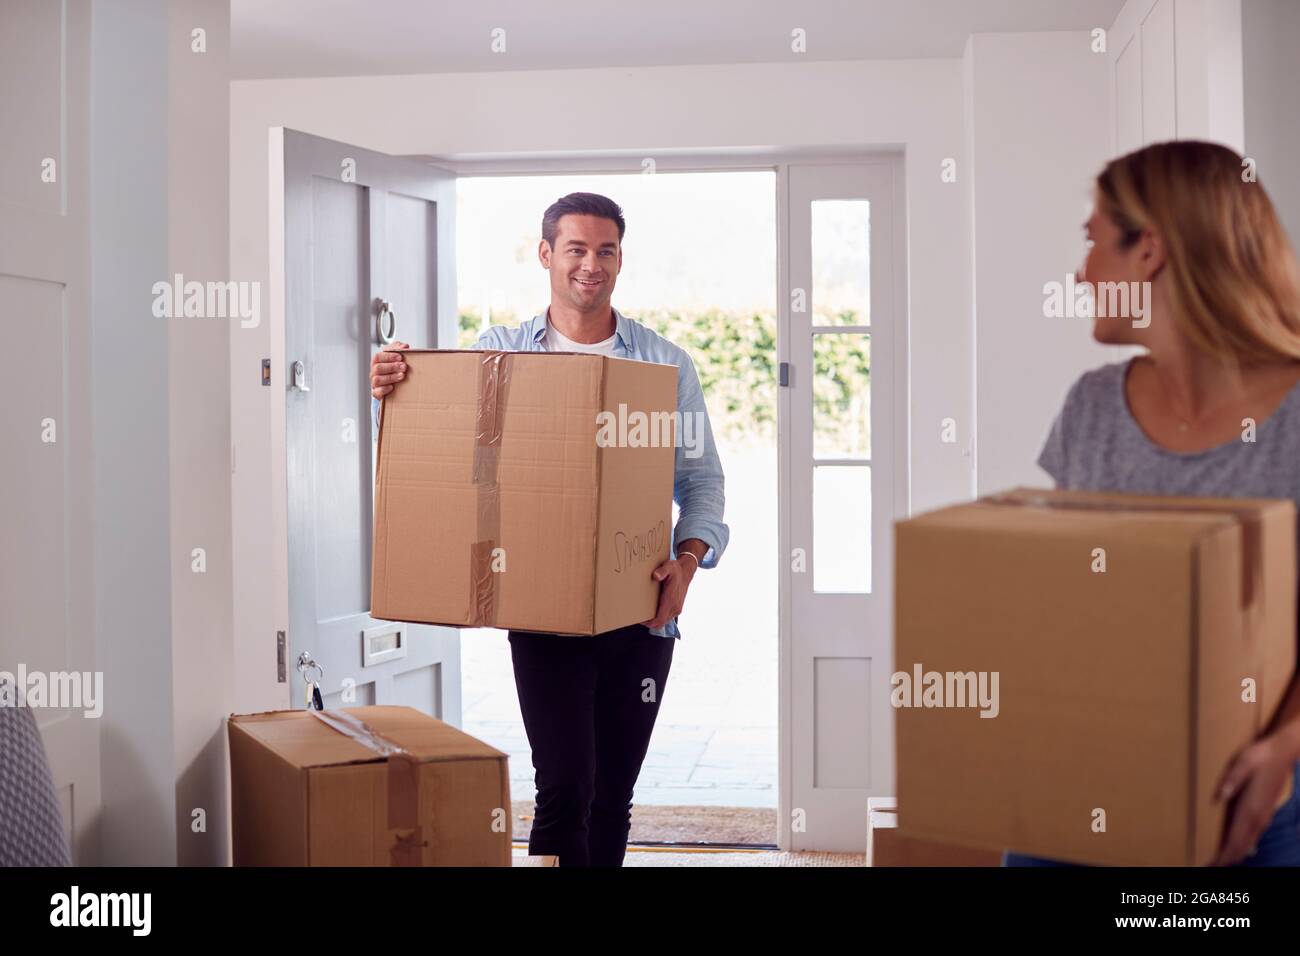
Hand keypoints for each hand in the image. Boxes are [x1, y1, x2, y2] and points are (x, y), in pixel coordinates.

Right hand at [371, 341, 410, 397]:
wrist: (395, 385)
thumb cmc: (395, 368)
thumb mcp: (397, 356)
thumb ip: (399, 348)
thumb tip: (404, 346)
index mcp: (377, 362)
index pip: (378, 357)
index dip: (389, 356)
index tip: (400, 357)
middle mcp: (374, 372)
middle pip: (378, 368)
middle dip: (392, 367)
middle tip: (404, 367)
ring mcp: (374, 383)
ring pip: (377, 379)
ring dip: (391, 377)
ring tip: (402, 376)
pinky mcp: (377, 393)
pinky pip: (377, 392)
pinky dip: (384, 389)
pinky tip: (392, 387)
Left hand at [643, 554, 697, 629]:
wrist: (685, 572)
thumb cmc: (675, 570)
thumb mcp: (669, 566)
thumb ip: (662, 571)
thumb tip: (655, 575)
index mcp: (671, 600)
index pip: (659, 620)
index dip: (649, 623)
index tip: (639, 620)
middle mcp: (675, 607)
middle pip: (660, 623)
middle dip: (649, 622)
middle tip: (638, 616)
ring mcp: (676, 609)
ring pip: (663, 621)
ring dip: (654, 620)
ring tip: (643, 613)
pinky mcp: (677, 609)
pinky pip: (666, 618)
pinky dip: (659, 617)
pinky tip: (651, 609)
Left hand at [1211, 733, 1293, 864]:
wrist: (1283, 752)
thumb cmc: (1260, 756)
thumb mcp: (1242, 763)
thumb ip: (1230, 781)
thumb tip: (1218, 798)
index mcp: (1250, 809)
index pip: (1236, 840)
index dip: (1225, 855)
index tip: (1212, 864)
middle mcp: (1258, 817)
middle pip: (1243, 846)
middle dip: (1228, 858)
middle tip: (1210, 866)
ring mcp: (1264, 815)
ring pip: (1249, 842)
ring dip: (1235, 852)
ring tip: (1221, 861)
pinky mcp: (1265, 811)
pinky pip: (1254, 835)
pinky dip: (1244, 844)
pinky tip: (1241, 848)